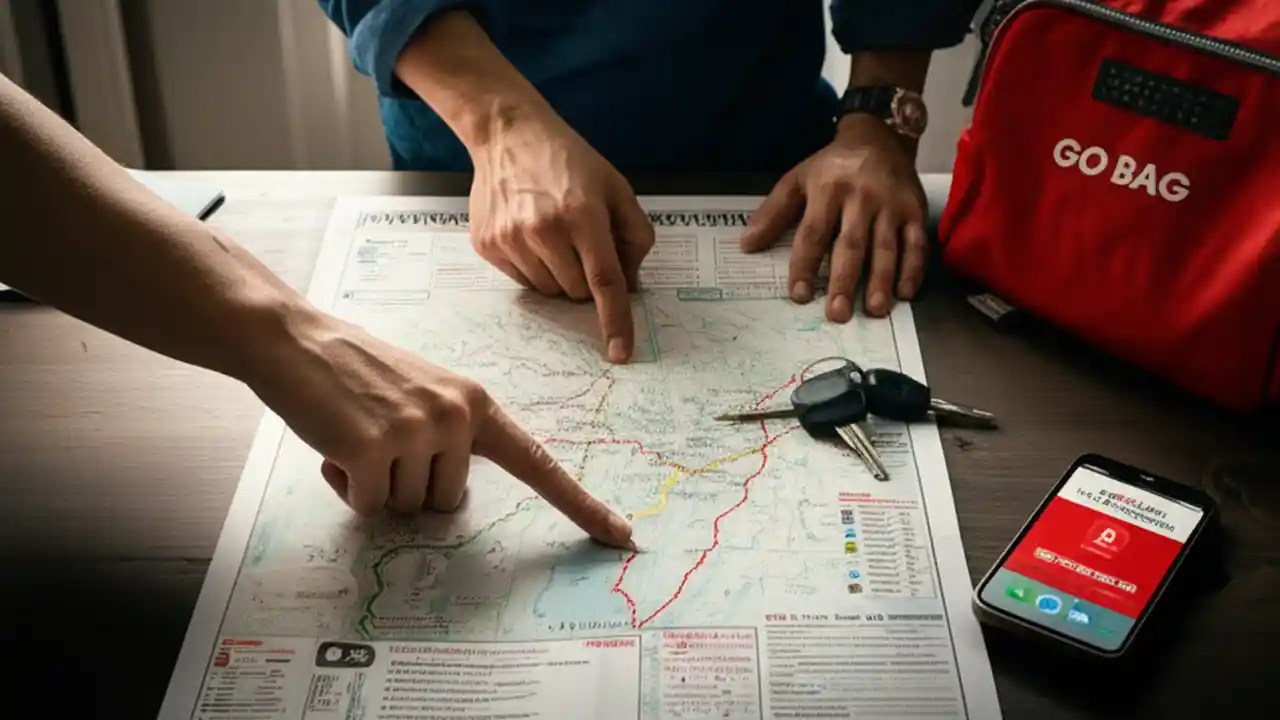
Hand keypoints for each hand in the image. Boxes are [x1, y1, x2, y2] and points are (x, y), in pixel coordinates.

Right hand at [246, 308, 633, 548]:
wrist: (295, 340)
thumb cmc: (357, 373)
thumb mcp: (424, 394)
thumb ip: (452, 439)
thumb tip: (449, 499)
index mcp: (476, 403)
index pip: (537, 463)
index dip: (580, 504)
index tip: (621, 536)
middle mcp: (456, 416)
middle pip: (449, 502)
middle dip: (410, 487)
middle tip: (379, 439)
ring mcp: (415, 432)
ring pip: (408, 509)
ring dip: (376, 486)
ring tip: (354, 434)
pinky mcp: (370, 450)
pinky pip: (369, 507)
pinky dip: (346, 489)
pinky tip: (334, 445)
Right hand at [468, 111, 653, 363]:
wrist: (508, 133)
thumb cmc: (568, 160)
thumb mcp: (616, 186)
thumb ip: (634, 235)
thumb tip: (629, 285)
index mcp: (582, 214)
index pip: (604, 280)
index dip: (615, 320)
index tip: (620, 353)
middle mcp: (543, 229)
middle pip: (576, 292)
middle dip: (586, 278)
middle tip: (580, 241)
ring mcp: (510, 239)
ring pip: (549, 291)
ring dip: (559, 274)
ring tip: (552, 232)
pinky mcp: (488, 245)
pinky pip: (522, 281)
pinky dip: (534, 266)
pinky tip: (530, 232)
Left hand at [740, 115, 928, 320]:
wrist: (879, 137)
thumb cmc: (833, 166)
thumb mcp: (798, 180)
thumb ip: (773, 213)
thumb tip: (746, 245)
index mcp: (828, 189)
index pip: (813, 233)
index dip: (805, 265)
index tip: (799, 294)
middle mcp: (861, 197)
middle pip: (851, 244)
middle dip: (844, 280)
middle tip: (837, 314)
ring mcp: (891, 205)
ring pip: (886, 247)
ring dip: (881, 281)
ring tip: (874, 310)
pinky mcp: (915, 210)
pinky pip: (917, 243)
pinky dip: (913, 269)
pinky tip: (905, 293)